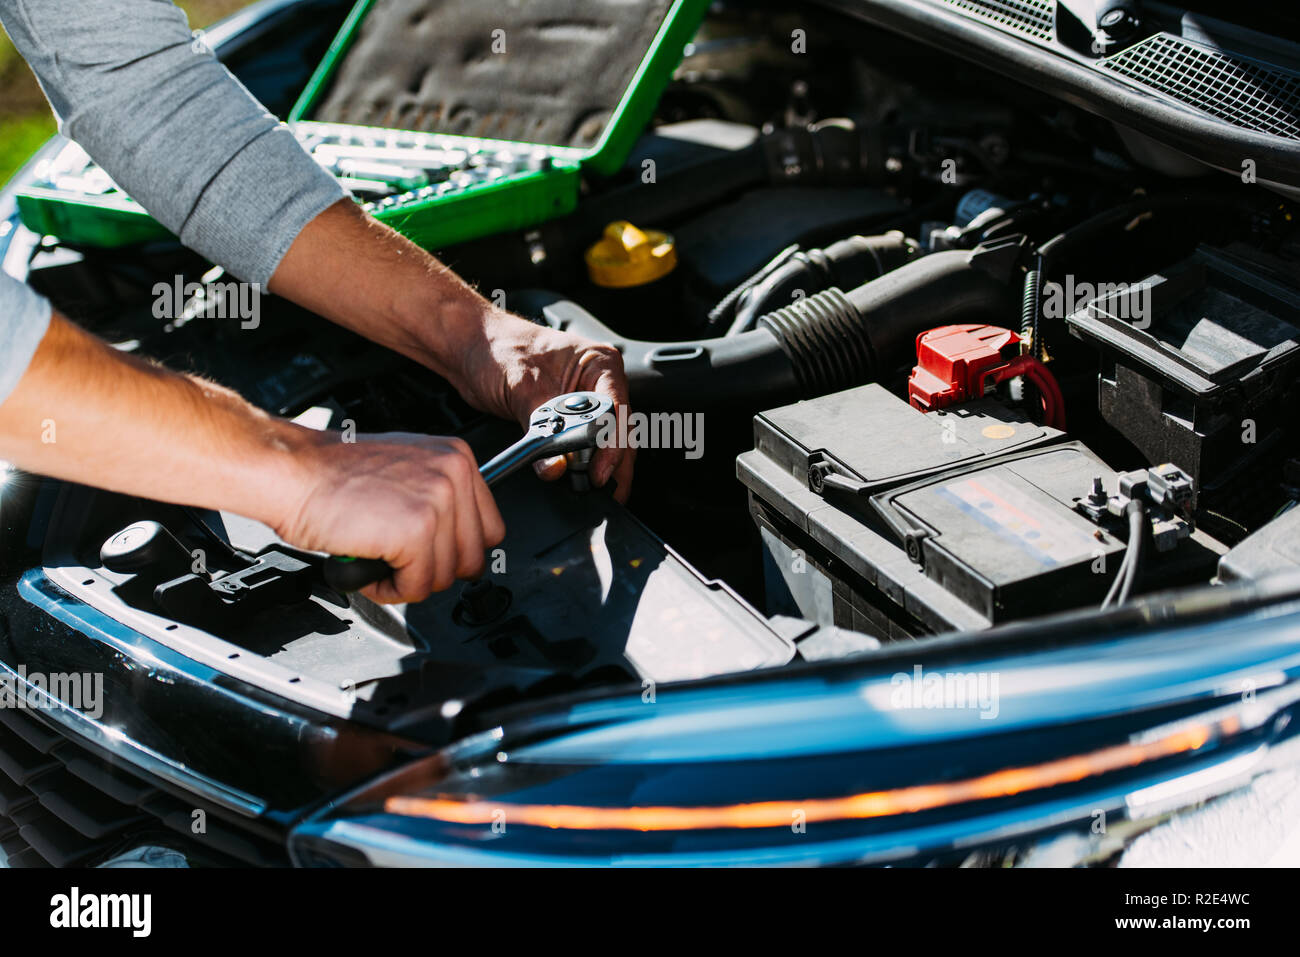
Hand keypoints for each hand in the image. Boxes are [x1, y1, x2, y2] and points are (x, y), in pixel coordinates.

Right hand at [276, 432, 504, 603]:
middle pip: (473, 557)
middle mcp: (454, 475)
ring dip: (409, 580)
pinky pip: (418, 587)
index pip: (490, 528)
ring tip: (379, 559)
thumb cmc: (333, 474)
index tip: (434, 554)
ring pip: (445, 576)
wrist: (291, 470)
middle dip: (434, 569)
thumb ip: (439, 497)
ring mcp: (438, 502)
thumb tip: (458, 535)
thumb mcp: (406, 469)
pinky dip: (390, 591)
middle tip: (401, 561)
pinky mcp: (416, 532)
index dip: (458, 551)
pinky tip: (370, 568)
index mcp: (457, 458)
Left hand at [453, 311, 635, 500]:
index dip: (612, 444)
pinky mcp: (567, 421)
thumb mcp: (523, 388)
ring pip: (604, 444)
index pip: (617, 411)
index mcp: (599, 364)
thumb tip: (555, 467)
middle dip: (611, 463)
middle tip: (598, 487)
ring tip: (588, 488)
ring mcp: (584, 404)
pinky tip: (574, 479)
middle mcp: (598, 384)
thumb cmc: (499, 347)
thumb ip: (541, 430)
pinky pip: (580, 448)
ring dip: (596, 466)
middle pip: (619, 432)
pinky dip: (577, 465)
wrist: (471, 347)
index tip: (599, 470)